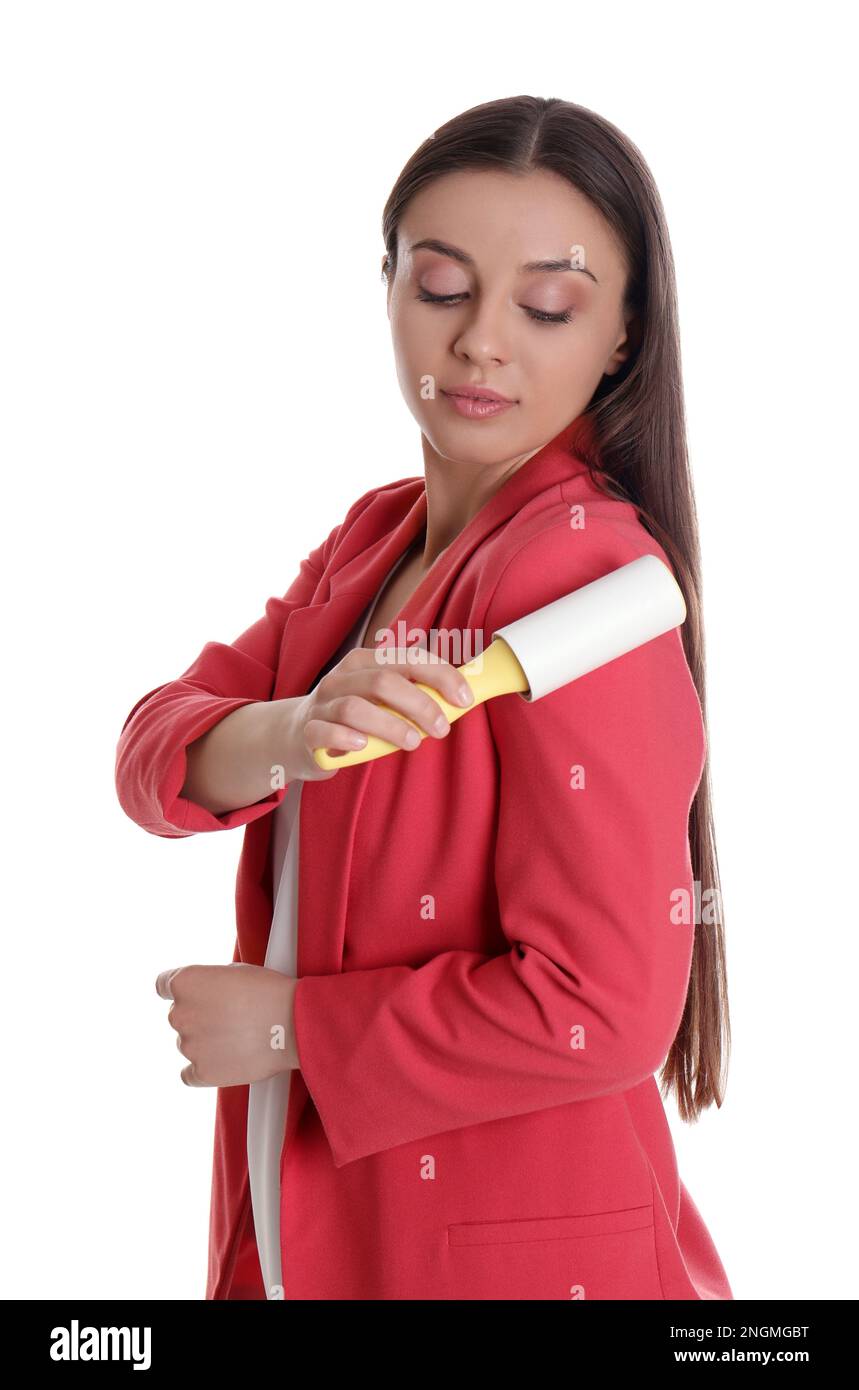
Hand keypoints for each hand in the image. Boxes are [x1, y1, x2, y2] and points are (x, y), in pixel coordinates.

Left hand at [155, 963, 298, 1086]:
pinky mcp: (201, 1072)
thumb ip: (210, 983)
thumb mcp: (236, 971)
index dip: (179, 991)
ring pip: (187, 1044)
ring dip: (205, 1042)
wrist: (293, 1023)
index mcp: (185, 982)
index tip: (191, 997)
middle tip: (228, 1018)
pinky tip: (224, 1060)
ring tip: (238, 1038)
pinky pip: (190, 1074)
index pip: (163, 985)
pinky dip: (204, 1069)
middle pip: (178, 1016)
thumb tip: (208, 994)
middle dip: (198, 1017)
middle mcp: (180, 1013)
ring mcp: (189, 1045)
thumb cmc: (270, 992)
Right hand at [284, 643, 474, 781]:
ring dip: (390, 725)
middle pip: (384, 682)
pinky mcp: (308, 732)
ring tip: (412, 743)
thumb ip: (412, 694)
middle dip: (420, 705)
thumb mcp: (380, 697)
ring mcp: (322, 704)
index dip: (440, 676)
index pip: (407, 659)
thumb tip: (461, 699)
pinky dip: (347, 738)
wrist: (296, 734)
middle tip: (441, 729)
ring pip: (355, 707)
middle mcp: (342, 677)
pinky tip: (364, 746)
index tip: (464, 699)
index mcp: (365, 662)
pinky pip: (325, 732)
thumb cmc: (353, 716)